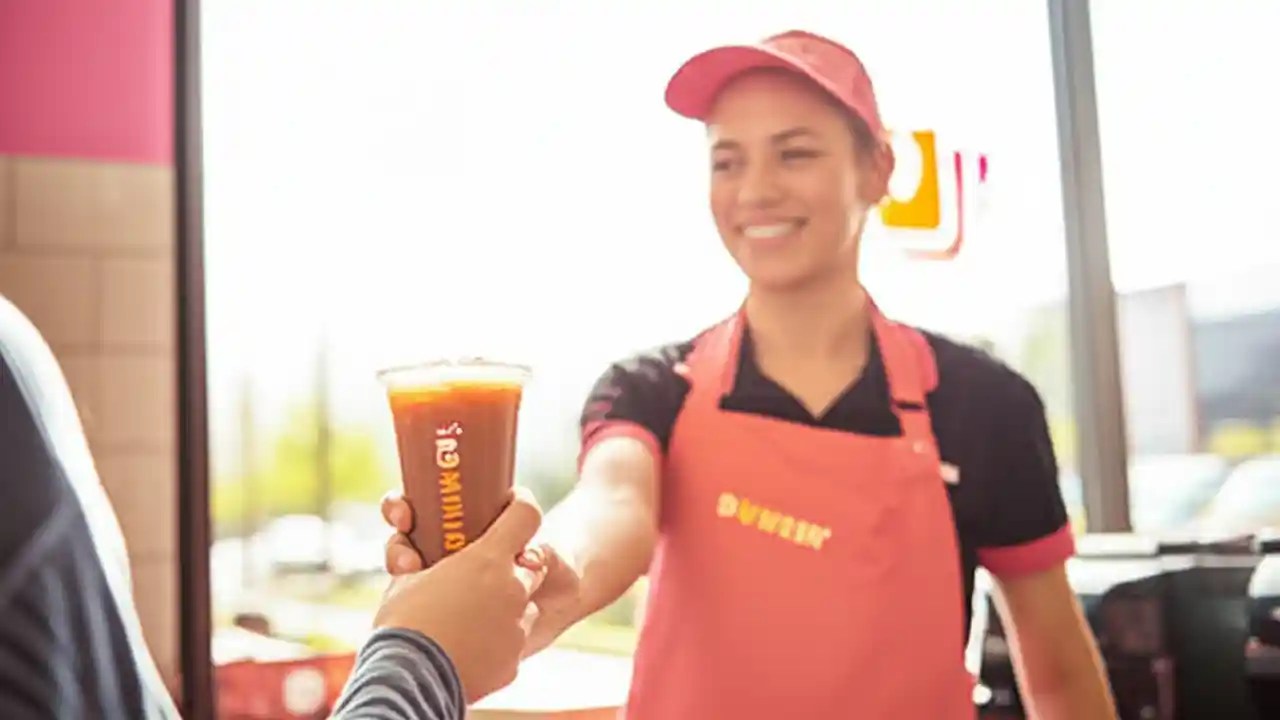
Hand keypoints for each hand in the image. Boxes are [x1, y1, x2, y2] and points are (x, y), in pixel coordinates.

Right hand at [373, 487, 546, 701]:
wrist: (406, 682)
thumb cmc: (402, 623)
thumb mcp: (405, 580)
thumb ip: (419, 559)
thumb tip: (411, 554)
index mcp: (487, 560)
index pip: (526, 515)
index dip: (520, 505)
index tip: (511, 503)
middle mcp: (512, 589)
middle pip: (528, 563)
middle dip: (507, 565)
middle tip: (477, 574)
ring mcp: (517, 626)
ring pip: (522, 605)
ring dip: (502, 604)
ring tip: (466, 616)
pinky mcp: (513, 659)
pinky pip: (512, 640)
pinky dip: (496, 639)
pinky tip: (468, 644)